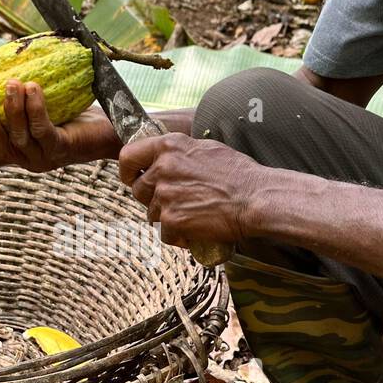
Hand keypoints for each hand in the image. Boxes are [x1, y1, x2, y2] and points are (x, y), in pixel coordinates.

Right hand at [0, 80, 120, 172]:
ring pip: (20, 137)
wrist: (111, 127)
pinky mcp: (61, 149)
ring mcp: (44, 158)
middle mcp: (27, 159)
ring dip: (13, 109)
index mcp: (17, 152)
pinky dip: (35, 108)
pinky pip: (43, 129)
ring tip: (11, 83)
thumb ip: (18, 98)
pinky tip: (32, 88)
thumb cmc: (73, 114)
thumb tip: (0, 64)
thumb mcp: (40, 106)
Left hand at [118, 133, 263, 249]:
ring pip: (151, 213)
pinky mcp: (172, 220)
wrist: (255, 198)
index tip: (132, 178)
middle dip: (151, 199)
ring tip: (193, 214)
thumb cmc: (238, 173)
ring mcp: (165, 195)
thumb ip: (179, 152)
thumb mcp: (206, 148)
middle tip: (175, 202)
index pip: (128, 155)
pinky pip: (165, 233)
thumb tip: (164, 157)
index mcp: (169, 146)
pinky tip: (197, 229)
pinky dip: (179, 235)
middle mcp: (163, 168)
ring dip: (167, 218)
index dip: (127, 170)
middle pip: (138, 190)